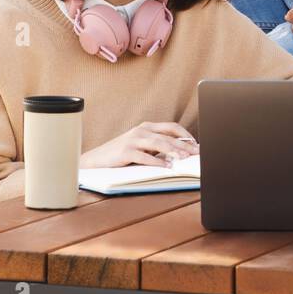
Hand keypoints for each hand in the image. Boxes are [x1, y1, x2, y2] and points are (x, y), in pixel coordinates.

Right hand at [78, 121, 198, 168]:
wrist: (95, 159)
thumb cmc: (121, 154)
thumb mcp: (141, 146)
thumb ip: (156, 146)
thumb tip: (180, 152)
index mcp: (146, 127)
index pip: (172, 127)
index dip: (186, 135)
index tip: (197, 145)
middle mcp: (141, 131)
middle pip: (168, 135)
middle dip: (184, 145)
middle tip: (196, 153)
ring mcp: (133, 140)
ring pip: (158, 143)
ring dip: (174, 151)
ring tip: (184, 158)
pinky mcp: (125, 151)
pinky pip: (144, 156)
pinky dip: (157, 161)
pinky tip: (166, 166)